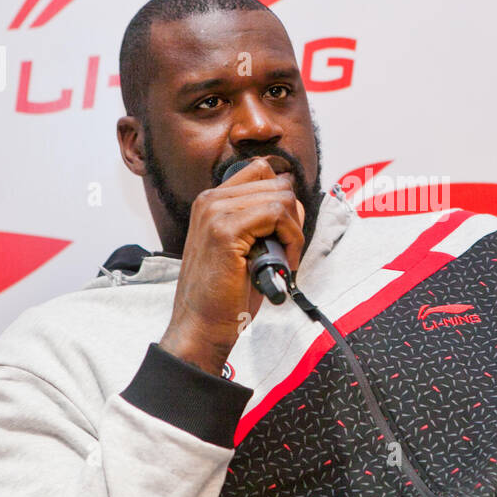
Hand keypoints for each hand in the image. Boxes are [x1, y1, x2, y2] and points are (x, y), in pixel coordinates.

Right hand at [159, 156, 305, 374]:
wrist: (200, 326)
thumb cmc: (224, 293)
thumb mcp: (246, 247)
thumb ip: (265, 220)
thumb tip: (296, 205)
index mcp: (212, 201)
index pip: (262, 171)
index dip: (282, 199)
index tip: (283, 232)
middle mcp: (210, 200)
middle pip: (278, 183)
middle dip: (293, 219)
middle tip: (285, 253)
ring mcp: (215, 212)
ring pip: (282, 197)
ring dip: (293, 231)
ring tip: (282, 260)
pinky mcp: (225, 231)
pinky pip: (278, 215)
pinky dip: (291, 240)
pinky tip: (283, 263)